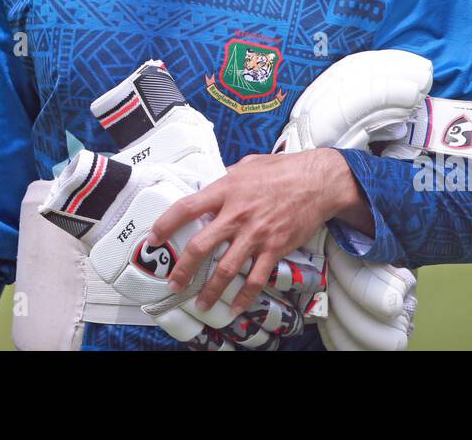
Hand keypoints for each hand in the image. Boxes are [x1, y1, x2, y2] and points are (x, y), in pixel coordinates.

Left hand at [147, 148, 364, 316]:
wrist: (318, 181)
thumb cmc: (283, 169)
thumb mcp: (248, 164)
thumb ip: (227, 177)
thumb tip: (213, 184)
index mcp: (226, 190)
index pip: (187, 208)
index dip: (166, 224)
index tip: (153, 238)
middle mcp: (237, 214)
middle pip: (201, 246)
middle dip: (183, 269)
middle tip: (173, 283)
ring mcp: (256, 234)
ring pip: (226, 269)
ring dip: (210, 290)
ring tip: (201, 303)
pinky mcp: (274, 248)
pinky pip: (256, 278)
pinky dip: (245, 296)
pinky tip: (236, 307)